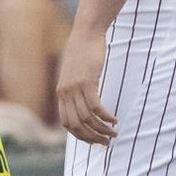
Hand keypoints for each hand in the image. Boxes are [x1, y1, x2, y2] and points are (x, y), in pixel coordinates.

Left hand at [56, 25, 114, 144]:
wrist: (86, 33)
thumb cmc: (84, 52)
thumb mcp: (75, 73)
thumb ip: (76, 88)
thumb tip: (84, 102)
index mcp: (60, 93)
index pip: (66, 123)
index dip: (80, 135)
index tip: (94, 140)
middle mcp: (65, 93)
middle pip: (76, 125)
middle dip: (92, 137)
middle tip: (106, 142)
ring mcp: (75, 88)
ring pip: (87, 118)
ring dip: (102, 129)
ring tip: (114, 132)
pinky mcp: (87, 82)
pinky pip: (96, 107)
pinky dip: (106, 116)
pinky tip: (115, 119)